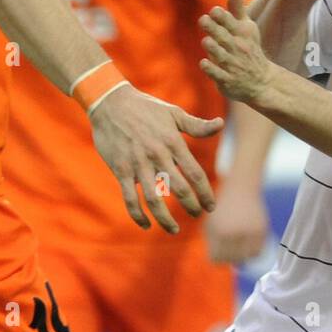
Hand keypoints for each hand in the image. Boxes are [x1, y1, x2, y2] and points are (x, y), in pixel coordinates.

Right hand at [89, 85, 221, 233]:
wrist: (110, 102)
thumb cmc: (146, 108)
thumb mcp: (173, 113)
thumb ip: (197, 125)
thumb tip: (220, 124)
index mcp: (172, 142)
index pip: (194, 173)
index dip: (205, 193)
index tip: (211, 206)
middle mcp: (157, 155)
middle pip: (179, 189)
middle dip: (191, 206)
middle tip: (198, 215)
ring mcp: (137, 164)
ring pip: (154, 199)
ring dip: (166, 219)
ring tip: (175, 229)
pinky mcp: (120, 170)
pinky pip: (130, 198)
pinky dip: (138, 215)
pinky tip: (146, 225)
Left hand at [199, 0, 274, 104]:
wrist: (262, 81)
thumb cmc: (249, 48)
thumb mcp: (247, 28)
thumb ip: (238, 9)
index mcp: (241, 33)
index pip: (230, 22)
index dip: (222, 17)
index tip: (214, 11)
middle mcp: (237, 48)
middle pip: (223, 37)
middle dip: (213, 28)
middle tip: (203, 20)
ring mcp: (233, 65)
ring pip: (221, 55)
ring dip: (214, 48)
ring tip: (206, 41)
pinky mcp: (227, 80)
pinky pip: (218, 75)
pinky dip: (211, 69)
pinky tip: (204, 63)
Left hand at [204, 183, 268, 264]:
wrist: (241, 187)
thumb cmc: (221, 208)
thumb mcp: (210, 224)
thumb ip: (212, 246)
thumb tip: (226, 266)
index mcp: (218, 231)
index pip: (215, 259)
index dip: (215, 257)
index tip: (217, 250)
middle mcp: (234, 233)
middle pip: (232, 260)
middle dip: (229, 257)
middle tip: (229, 247)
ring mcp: (249, 232)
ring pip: (246, 258)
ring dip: (242, 255)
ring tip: (238, 245)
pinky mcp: (262, 230)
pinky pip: (258, 252)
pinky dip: (253, 251)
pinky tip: (247, 242)